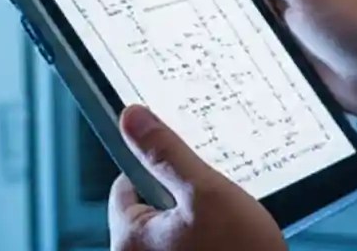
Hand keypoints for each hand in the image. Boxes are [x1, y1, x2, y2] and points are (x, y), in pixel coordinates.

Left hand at [108, 105, 285, 250]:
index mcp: (129, 240)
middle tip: (213, 200)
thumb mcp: (206, 193)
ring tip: (226, 223)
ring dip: (198, 217)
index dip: (158, 170)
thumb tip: (131, 117)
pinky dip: (207, 237)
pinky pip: (187, 245)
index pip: (126, 185)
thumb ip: (167, 154)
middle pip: (150, 206)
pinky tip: (229, 239)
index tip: (184, 168)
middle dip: (182, 196)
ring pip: (173, 226)